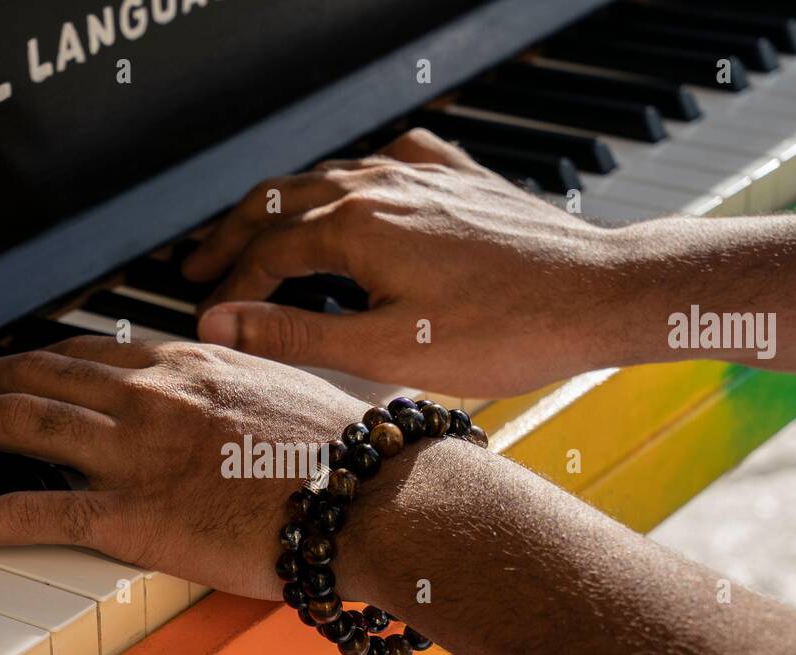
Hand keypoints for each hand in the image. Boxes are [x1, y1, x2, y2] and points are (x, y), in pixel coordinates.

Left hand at [0, 337, 366, 599]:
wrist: (370, 496)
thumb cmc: (348, 449)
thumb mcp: (295, 382)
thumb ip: (247, 362)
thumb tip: (233, 347)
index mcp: (190, 364)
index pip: (87, 349)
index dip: (32, 356)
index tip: (7, 365)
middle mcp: (150, 396)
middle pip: (37, 373)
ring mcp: (136, 453)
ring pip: (19, 422)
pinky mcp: (132, 516)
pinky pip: (29, 511)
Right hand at [185, 128, 636, 397]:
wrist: (598, 293)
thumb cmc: (505, 330)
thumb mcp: (388, 351)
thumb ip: (297, 334)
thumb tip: (221, 321)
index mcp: (356, 224)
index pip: (264, 251)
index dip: (227, 287)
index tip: (204, 315)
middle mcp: (382, 183)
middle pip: (281, 200)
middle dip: (233, 235)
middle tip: (196, 264)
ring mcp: (421, 173)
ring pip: (327, 178)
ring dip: (282, 209)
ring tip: (254, 235)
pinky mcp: (456, 177)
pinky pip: (381, 163)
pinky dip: (343, 182)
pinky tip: (348, 194)